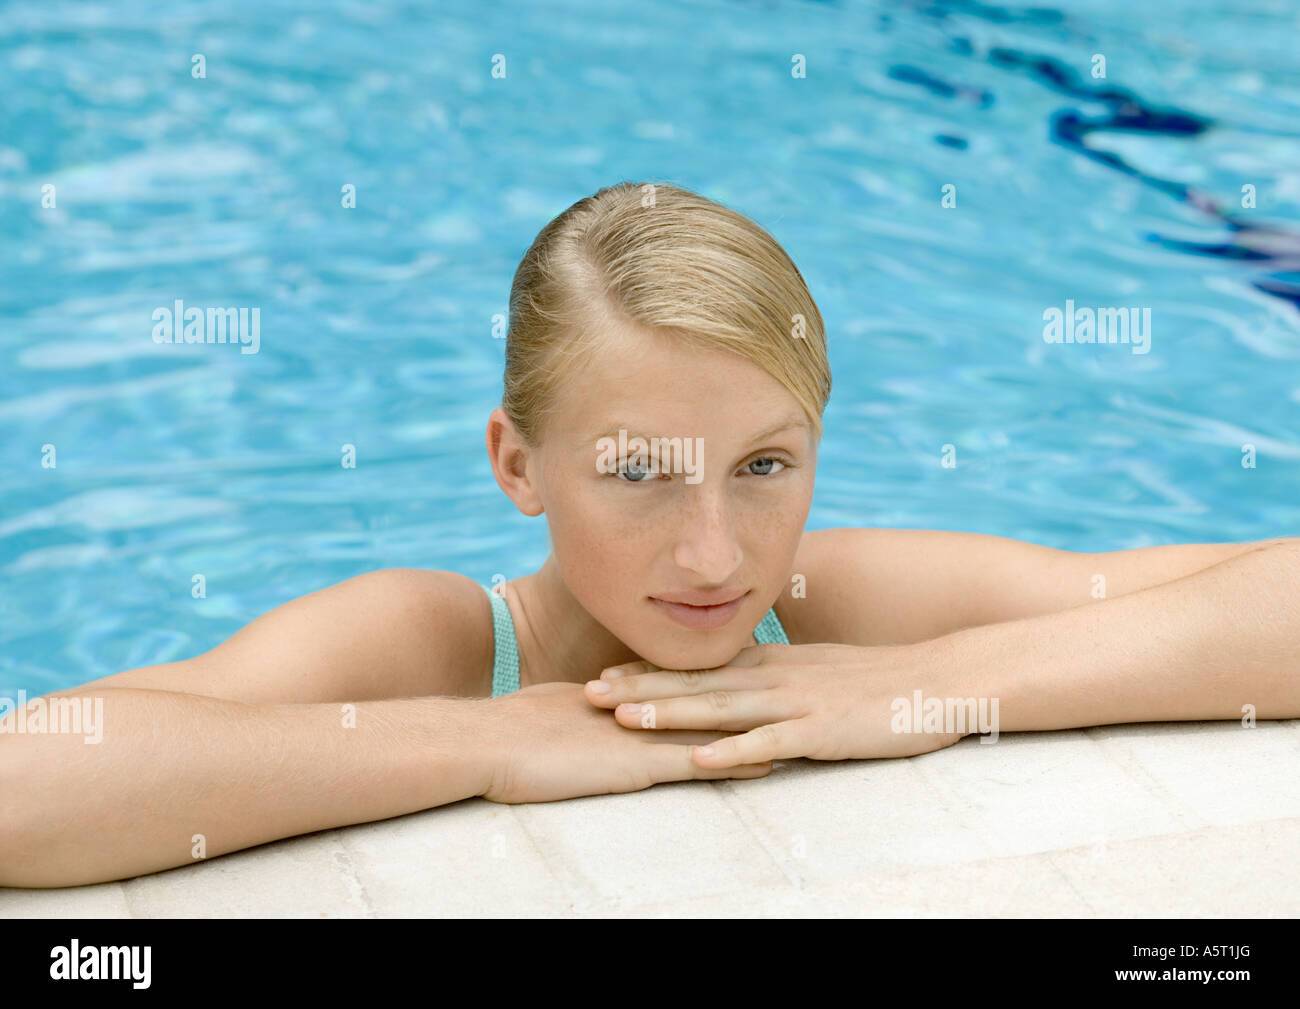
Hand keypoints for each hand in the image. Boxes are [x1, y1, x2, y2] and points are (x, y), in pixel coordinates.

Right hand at [480, 682, 772, 802]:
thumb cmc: (510, 731)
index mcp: (625, 689)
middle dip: (754, 690)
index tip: (759, 668)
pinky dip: (735, 762)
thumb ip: (586, 704)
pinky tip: (768, 763)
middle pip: (711, 693)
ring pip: (715, 725)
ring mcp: (644, 733)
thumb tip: (596, 700)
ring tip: (799, 720)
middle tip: (797, 682)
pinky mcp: (639, 764)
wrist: (489, 742)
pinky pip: (699, 763)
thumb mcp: (557, 708)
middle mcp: (642, 705)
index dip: (723, 674)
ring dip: (757, 724)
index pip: (684, 678)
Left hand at [583, 641, 977, 767]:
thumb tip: (744, 686)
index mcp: (773, 664)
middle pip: (695, 682)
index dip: (648, 671)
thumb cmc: (881, 680)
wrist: (940, 677)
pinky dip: (734, 751)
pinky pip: (771, 743)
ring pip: (720, 707)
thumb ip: (779, 678)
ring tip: (620, 719)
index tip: (604, 673)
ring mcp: (797, 702)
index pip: (698, 666)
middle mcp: (775, 677)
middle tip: (587, 692)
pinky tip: (700, 759)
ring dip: (668, 713)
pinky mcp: (823, 730)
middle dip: (639, 689)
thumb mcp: (819, 671)